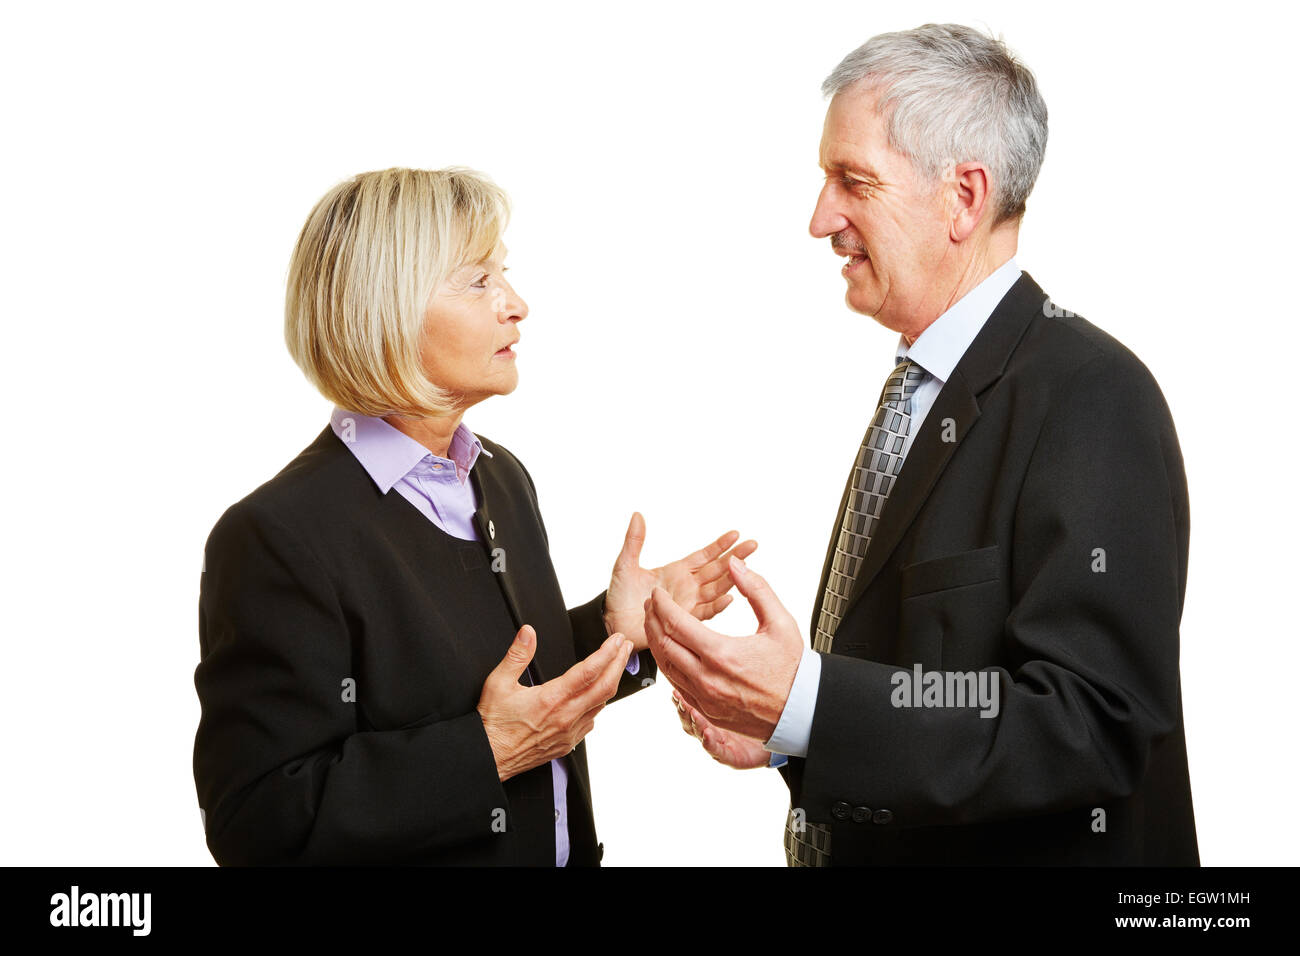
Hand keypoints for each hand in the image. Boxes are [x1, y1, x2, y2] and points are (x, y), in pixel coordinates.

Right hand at [477, 624, 632, 781]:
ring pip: (601, 705)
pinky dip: (598, 704)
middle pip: (605, 687)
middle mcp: (565, 717)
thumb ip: (517, 655)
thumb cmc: (493, 724)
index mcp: (551, 699)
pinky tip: (596, 695)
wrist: (490, 758)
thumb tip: (528, 633)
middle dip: (619, 663)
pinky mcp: (568, 743)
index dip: (607, 652)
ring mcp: (569, 732)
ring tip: (615, 665)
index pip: (589, 671)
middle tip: (625, 647)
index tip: (616, 640)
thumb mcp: (498, 683)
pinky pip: (591, 721)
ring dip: (611, 682)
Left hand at [604, 512, 757, 651]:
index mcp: (676, 571)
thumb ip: (634, 542)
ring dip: (730, 578)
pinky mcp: (685, 621)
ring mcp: (688, 604)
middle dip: (734, 557)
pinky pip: (704, 613)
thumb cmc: (619, 596)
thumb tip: (638, 515)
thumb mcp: (625, 565)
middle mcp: (687, 587)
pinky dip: (717, 606)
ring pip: (715, 589)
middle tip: (753, 545)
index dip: (720, 545)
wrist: (613, 625)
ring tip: (744, 567)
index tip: (736, 533)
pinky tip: (729, 596)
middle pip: (717, 569)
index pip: (704, 555)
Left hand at [645, 556, 802, 740]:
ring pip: (666, 667)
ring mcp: (705, 698)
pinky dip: (669, 665)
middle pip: (664, 644)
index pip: (676, 624)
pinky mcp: (706, 710)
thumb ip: (756, 589)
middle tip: (650, 604)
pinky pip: (677, 685)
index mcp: (722, 654)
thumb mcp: (780, 622)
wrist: (802, 710)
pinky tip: (670, 651)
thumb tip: (736, 564)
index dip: (662, 605)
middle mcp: (707, 679)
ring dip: (656, 642)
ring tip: (655, 624)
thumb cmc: (793, 668)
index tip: (658, 593)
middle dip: (652, 620)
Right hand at [672, 690, 769, 769]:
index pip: (691, 707)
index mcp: (711, 717)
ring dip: (695, 724)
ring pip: (701, 735)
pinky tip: (706, 735)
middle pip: (690, 722)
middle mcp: (711, 731)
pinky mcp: (730, 757)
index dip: (681, 700)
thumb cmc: (755, 721)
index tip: (675, 690)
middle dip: (684, 710)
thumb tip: (716, 666)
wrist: (772, 743)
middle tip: (680, 699)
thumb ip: (724, 686)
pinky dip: (710, 744)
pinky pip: (718, 752)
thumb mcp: (740, 699)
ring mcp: (719, 744)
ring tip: (692, 713)